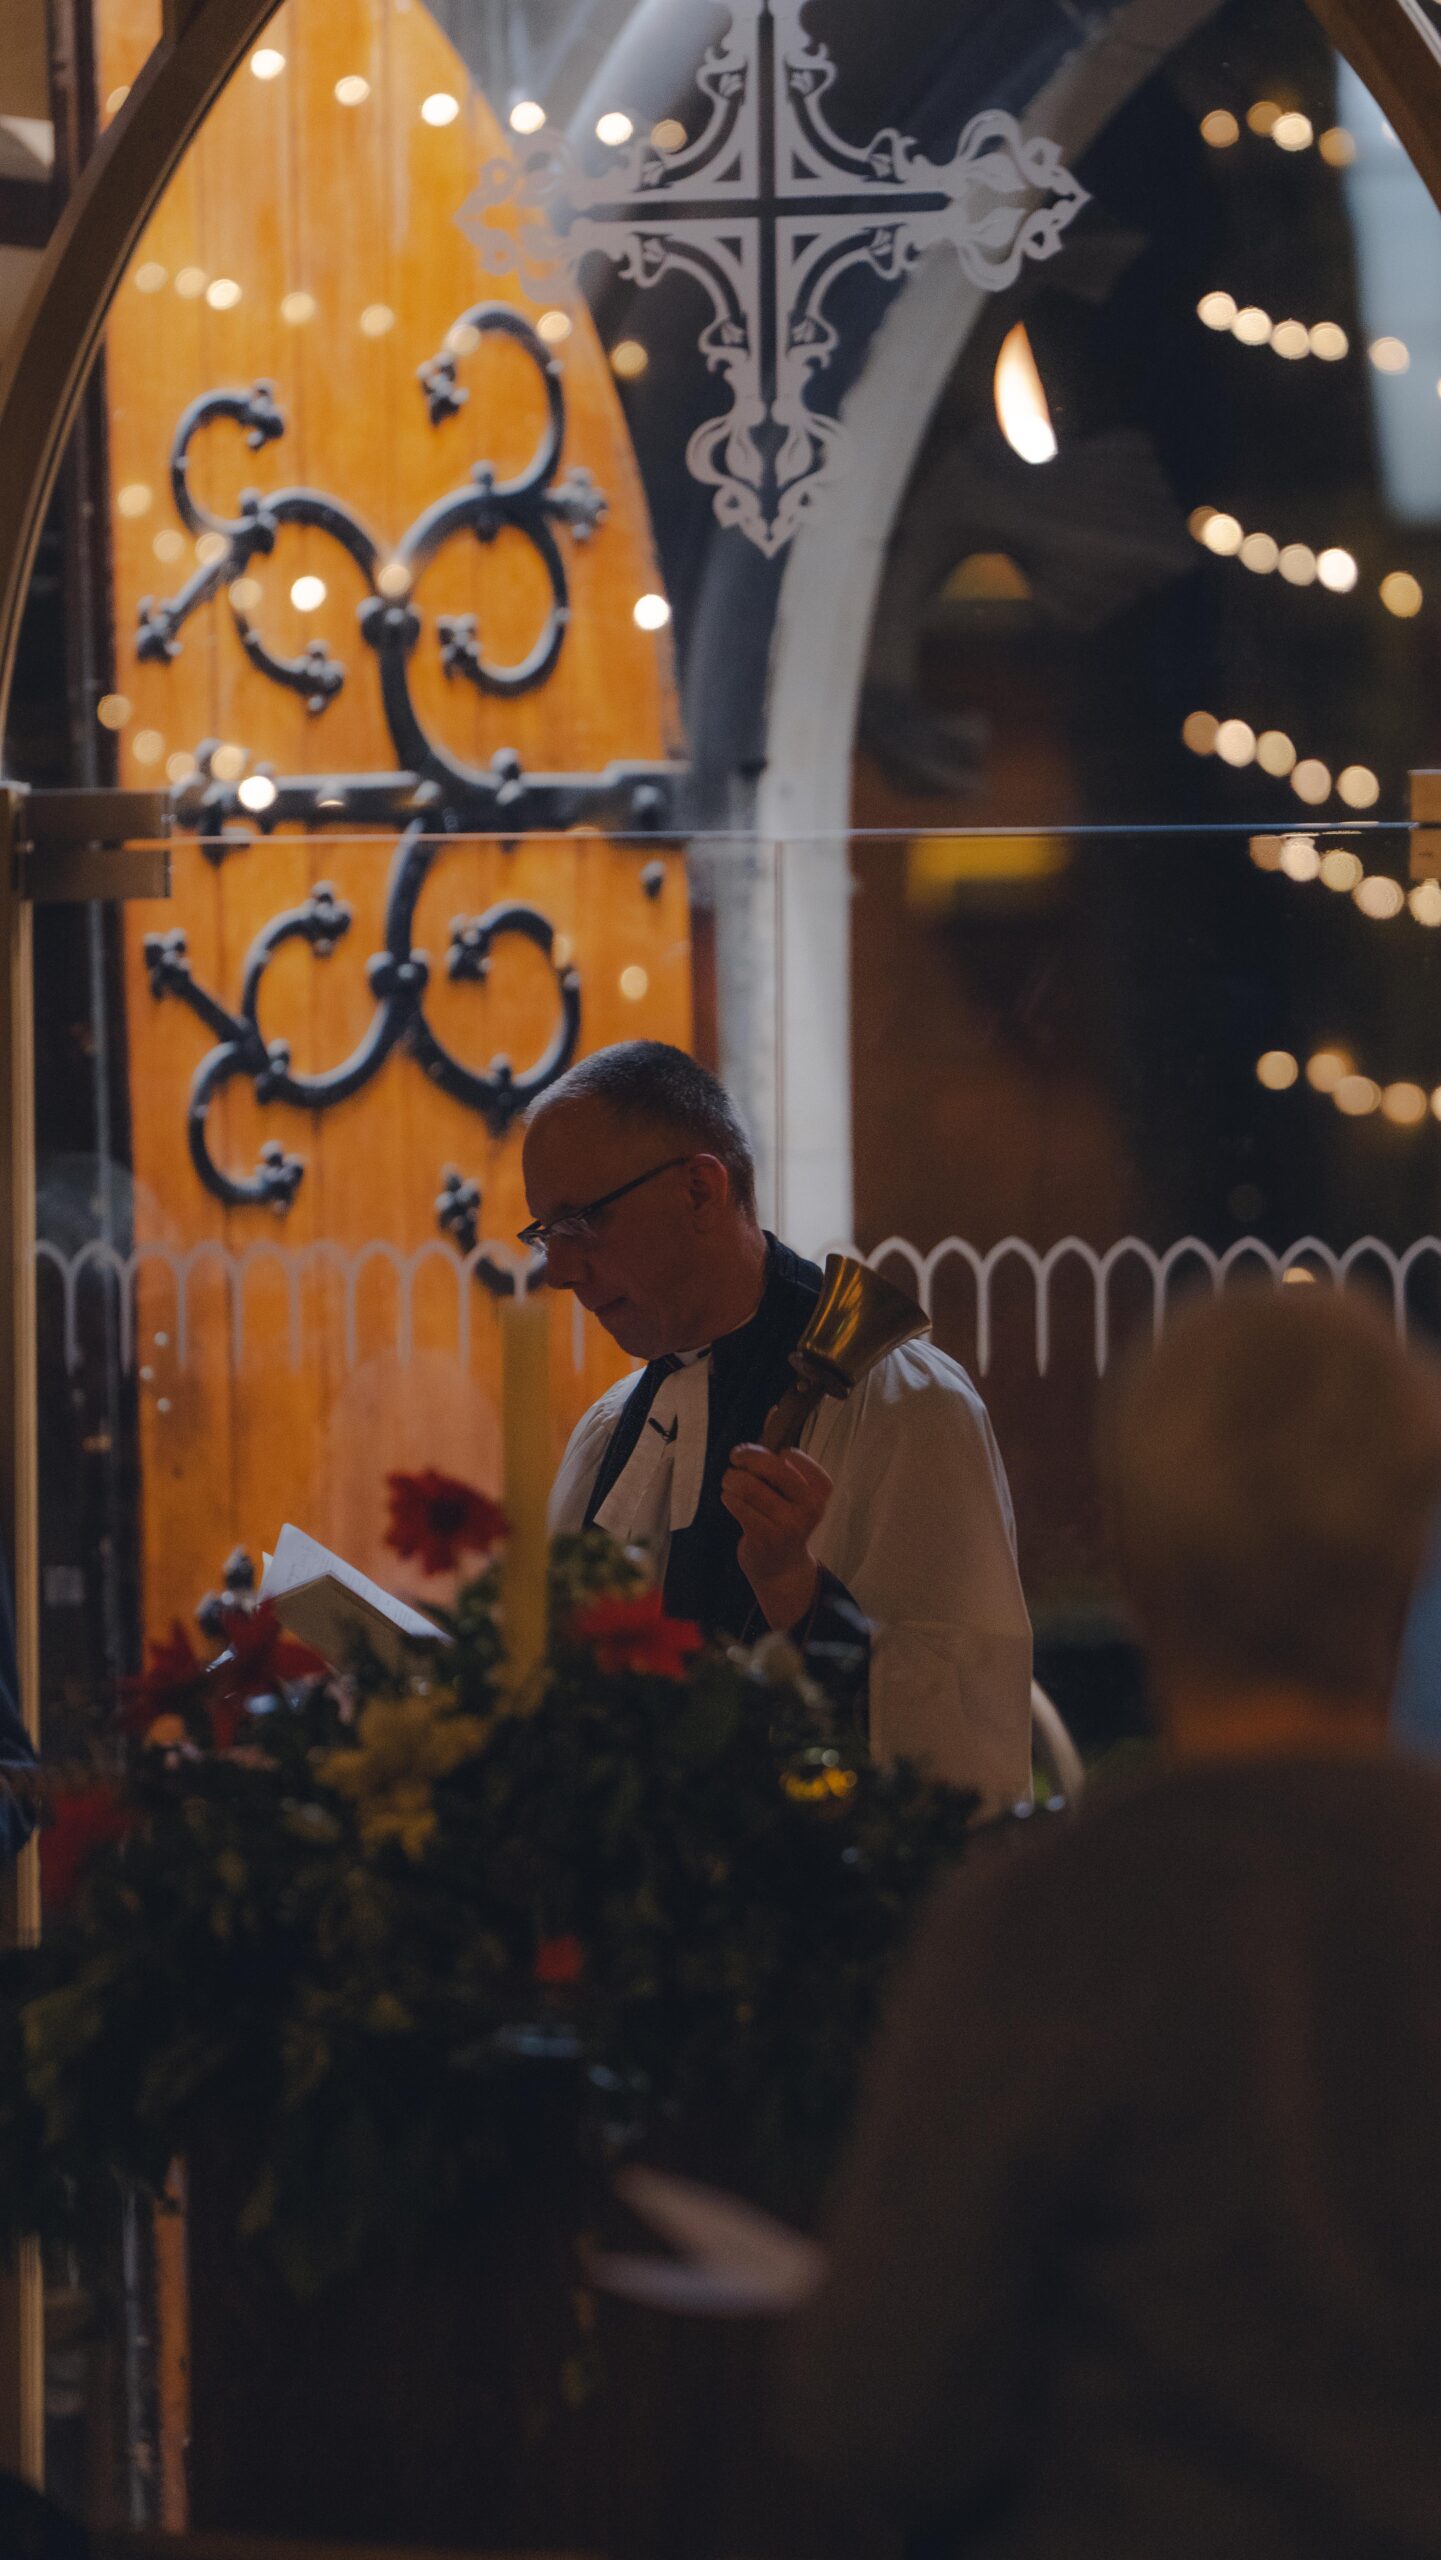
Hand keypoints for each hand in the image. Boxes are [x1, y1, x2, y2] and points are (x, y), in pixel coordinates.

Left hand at [721, 1443, 833, 1630]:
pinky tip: (730, 1500)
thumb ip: (779, 1450)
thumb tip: (774, 1409)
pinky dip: (729, 1498)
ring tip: (730, 1483)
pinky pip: (738, 1505)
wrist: (782, 1567)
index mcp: (820, 1489)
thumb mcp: (789, 1487)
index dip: (772, 1451)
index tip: (764, 1454)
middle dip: (747, 1457)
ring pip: (749, 1486)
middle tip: (736, 1458)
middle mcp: (810, 1506)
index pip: (793, 1456)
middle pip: (772, 1467)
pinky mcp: (766, 1537)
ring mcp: (789, 1524)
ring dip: (732, 1480)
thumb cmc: (783, 1516)